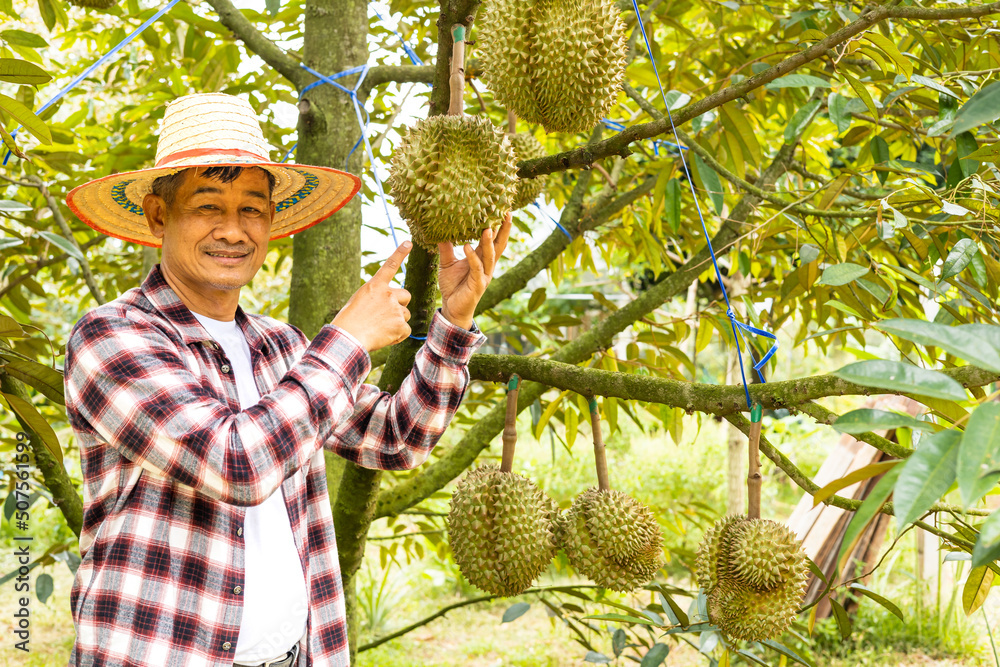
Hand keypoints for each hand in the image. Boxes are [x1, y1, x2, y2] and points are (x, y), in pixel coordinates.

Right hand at [332, 241, 412, 351]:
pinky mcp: (400, 324)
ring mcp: (396, 309)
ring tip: (380, 328)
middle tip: (387, 314)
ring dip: (397, 321)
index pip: (390, 265)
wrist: (348, 337)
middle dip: (400, 304)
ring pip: (405, 314)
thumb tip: (387, 305)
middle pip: (406, 295)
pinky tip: (384, 337)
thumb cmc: (348, 321)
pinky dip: (397, 335)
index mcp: (375, 285)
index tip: (409, 242)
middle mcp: (388, 294)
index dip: (400, 253)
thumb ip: (375, 297)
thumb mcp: (358, 301)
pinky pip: (405, 330)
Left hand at [437, 212, 511, 328]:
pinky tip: (467, 246)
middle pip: (499, 245)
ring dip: (489, 242)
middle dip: (503, 230)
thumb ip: (446, 247)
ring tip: (487, 228)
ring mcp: (484, 275)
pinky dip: (472, 257)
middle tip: (506, 213)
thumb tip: (438, 230)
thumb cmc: (452, 285)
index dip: (498, 225)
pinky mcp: (478, 285)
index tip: (502, 209)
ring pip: (490, 256)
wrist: (452, 308)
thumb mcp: (447, 262)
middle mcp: (486, 265)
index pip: (493, 239)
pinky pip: (476, 268)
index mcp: (481, 258)